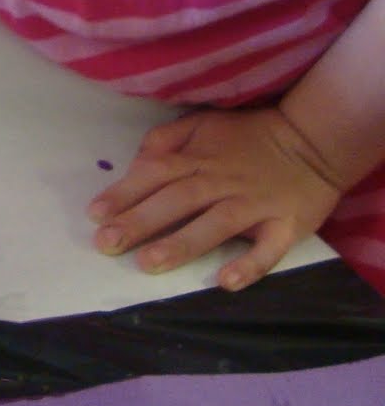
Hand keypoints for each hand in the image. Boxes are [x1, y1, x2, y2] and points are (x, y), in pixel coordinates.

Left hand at [87, 105, 342, 290]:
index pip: (154, 174)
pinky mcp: (284, 226)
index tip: (94, 214)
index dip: (124, 193)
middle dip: (140, 221)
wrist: (311, 141)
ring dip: (181, 243)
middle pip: (176, 200)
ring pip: (214, 225)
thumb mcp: (202, 123)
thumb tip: (137, 162)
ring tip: (149, 263)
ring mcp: (253, 205)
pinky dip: (248, 265)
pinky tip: (225, 282)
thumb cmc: (247, 137)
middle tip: (107, 243)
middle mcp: (221, 181)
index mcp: (198, 158)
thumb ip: (166, 140)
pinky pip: (267, 249)